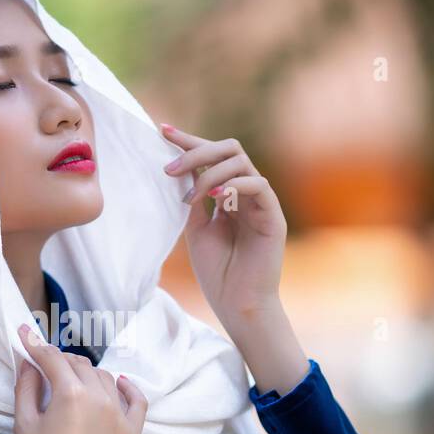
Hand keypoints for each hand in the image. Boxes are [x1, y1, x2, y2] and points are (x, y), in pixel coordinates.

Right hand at [11, 323, 147, 433]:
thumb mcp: (25, 425)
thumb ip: (26, 388)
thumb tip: (28, 362)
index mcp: (70, 393)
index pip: (52, 358)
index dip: (36, 345)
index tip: (25, 335)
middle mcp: (99, 397)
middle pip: (79, 365)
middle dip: (60, 361)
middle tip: (46, 366)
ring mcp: (120, 414)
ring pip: (105, 378)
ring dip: (87, 374)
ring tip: (73, 382)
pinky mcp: (133, 433)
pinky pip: (137, 400)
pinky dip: (128, 388)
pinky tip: (119, 382)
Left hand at [160, 122, 286, 324]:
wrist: (237, 303)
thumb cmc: (217, 271)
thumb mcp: (195, 228)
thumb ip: (193, 197)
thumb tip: (181, 167)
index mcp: (227, 194)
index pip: (211, 157)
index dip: (188, 142)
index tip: (161, 131)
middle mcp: (245, 193)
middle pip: (228, 149)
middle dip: (196, 150)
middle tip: (170, 168)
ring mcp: (261, 203)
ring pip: (241, 162)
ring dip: (210, 172)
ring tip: (190, 195)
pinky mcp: (273, 216)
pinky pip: (258, 185)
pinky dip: (233, 185)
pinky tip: (214, 196)